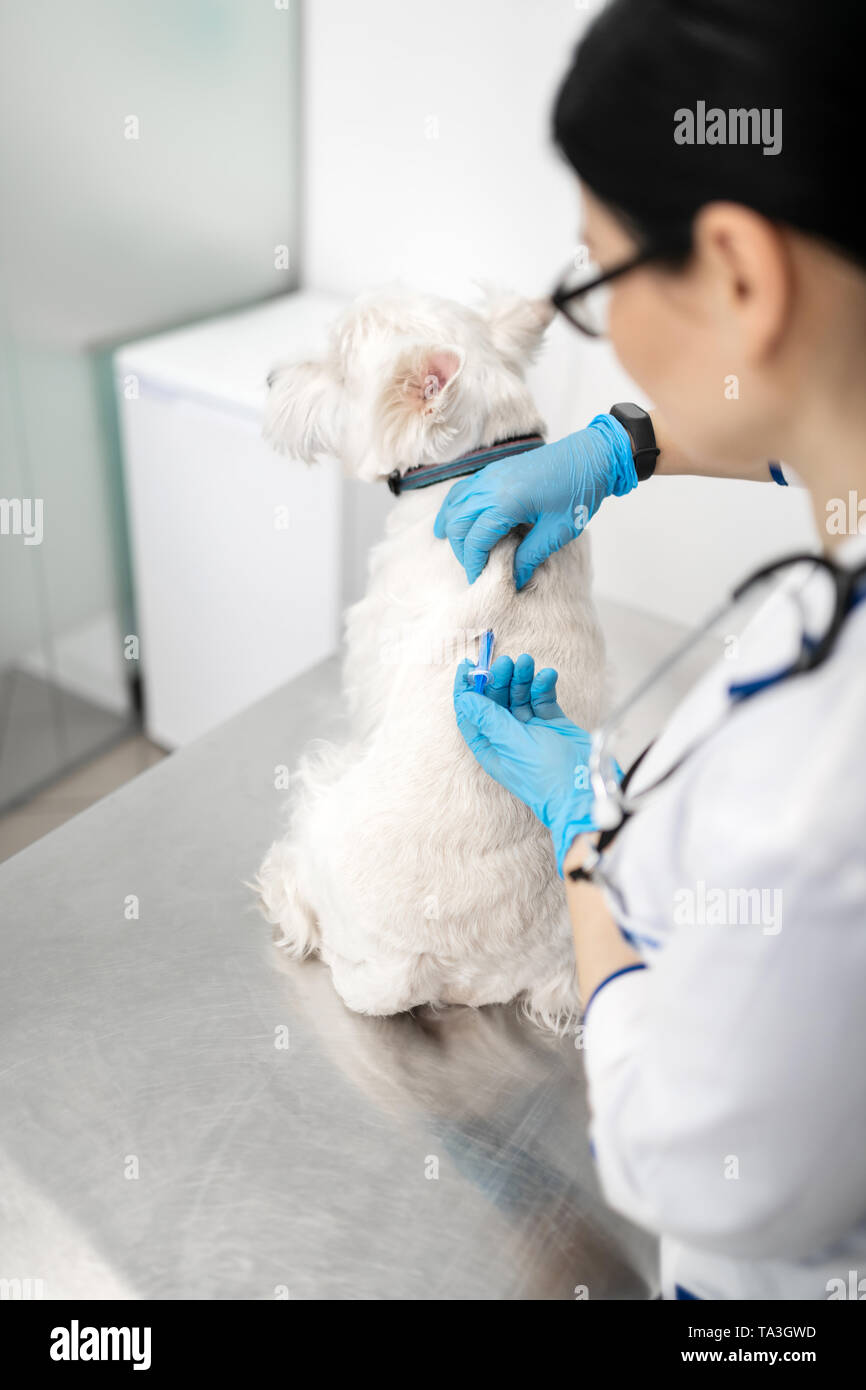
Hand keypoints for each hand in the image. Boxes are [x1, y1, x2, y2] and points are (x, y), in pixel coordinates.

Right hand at [434, 413, 636, 588]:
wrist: (591, 456)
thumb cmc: (578, 493)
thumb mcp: (557, 532)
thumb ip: (530, 557)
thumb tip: (514, 580)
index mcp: (506, 502)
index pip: (474, 540)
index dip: (473, 564)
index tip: (479, 580)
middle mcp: (491, 486)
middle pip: (457, 523)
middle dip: (462, 550)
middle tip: (476, 568)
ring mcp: (490, 475)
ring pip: (455, 505)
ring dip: (454, 529)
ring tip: (461, 550)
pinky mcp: (494, 471)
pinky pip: (463, 491)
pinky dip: (455, 509)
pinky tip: (455, 522)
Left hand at [453, 654, 598, 874]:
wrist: (584, 790)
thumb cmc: (545, 776)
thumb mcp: (512, 743)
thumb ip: (489, 718)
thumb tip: (464, 699)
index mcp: (490, 746)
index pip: (471, 713)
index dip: (467, 690)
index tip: (467, 665)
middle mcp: (507, 737)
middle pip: (496, 701)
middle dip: (500, 679)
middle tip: (506, 662)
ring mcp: (531, 730)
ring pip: (520, 697)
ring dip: (522, 679)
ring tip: (527, 663)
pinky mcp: (552, 725)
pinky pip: (542, 700)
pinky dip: (543, 687)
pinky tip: (547, 676)